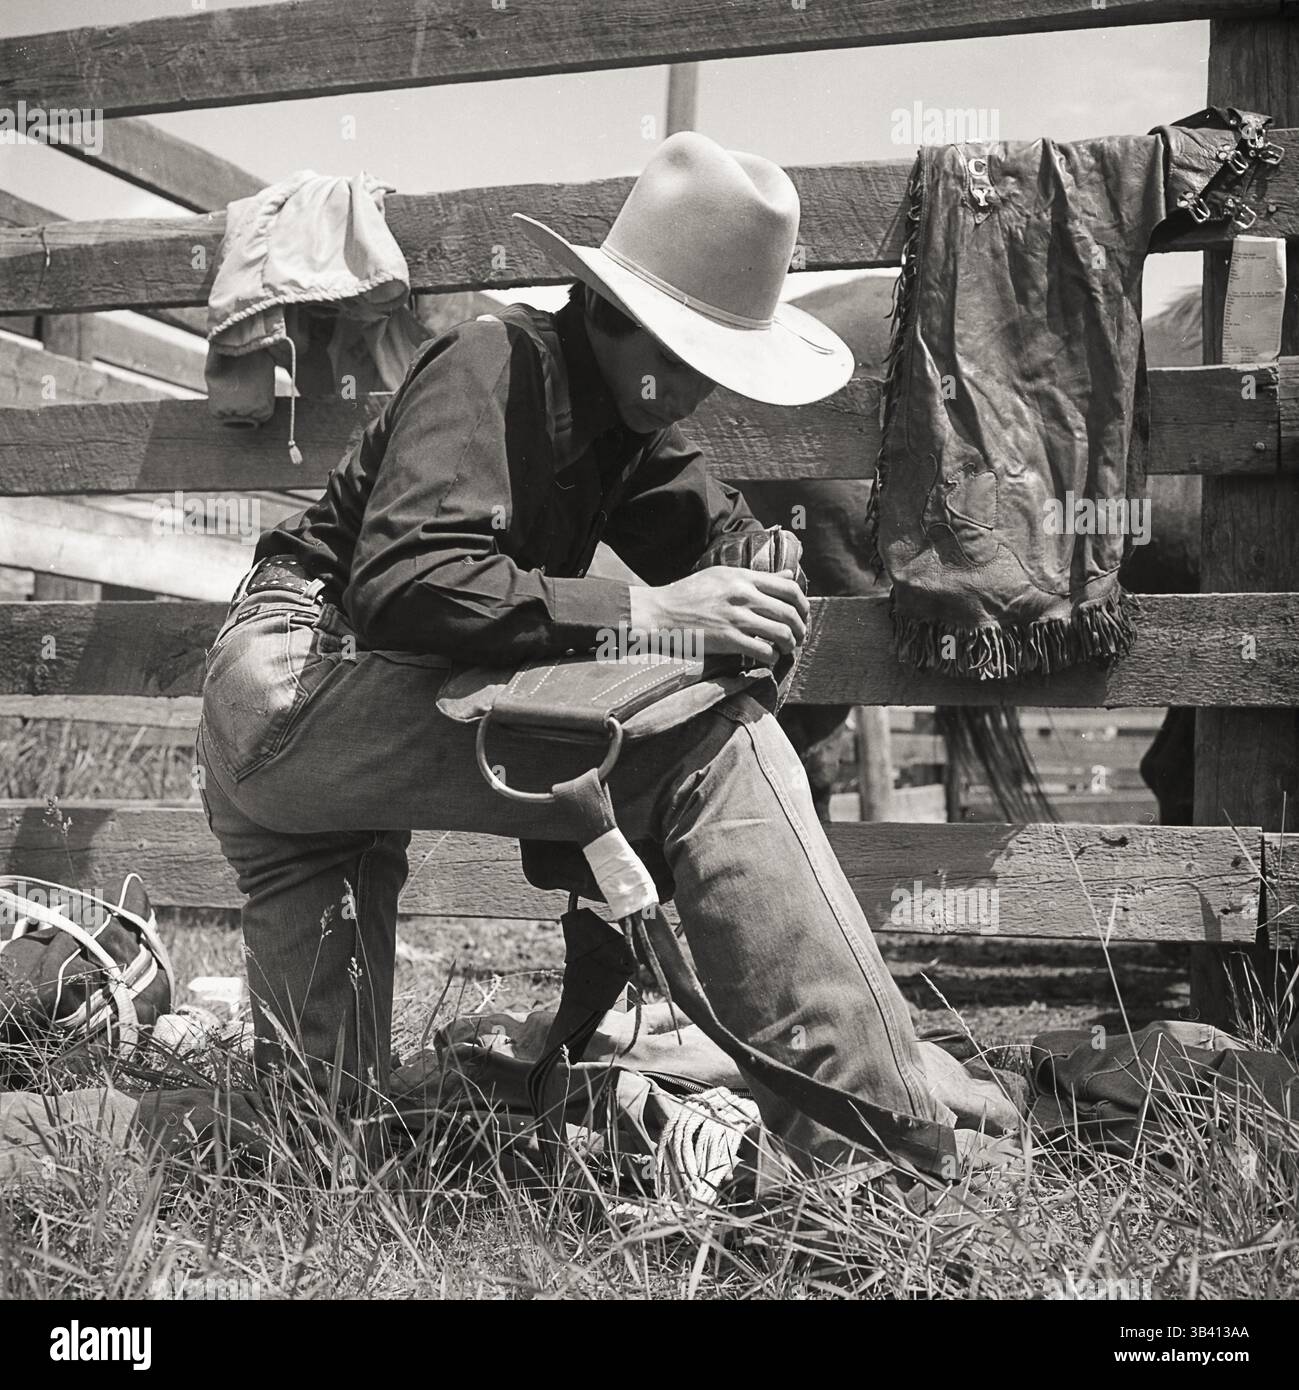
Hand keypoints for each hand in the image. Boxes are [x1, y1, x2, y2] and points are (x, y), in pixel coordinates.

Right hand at [628, 566, 808, 664]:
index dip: (802, 604)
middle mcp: (742, 594)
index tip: (801, 615)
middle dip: (800, 628)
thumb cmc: (687, 595)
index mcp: (742, 577)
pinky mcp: (727, 640)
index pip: (789, 587)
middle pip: (790, 611)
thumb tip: (789, 574)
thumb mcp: (722, 576)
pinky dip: (772, 657)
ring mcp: (735, 617)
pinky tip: (768, 658)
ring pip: (782, 632)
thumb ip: (756, 577)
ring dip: (790, 644)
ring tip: (785, 649)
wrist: (657, 613)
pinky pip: (764, 651)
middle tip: (798, 637)